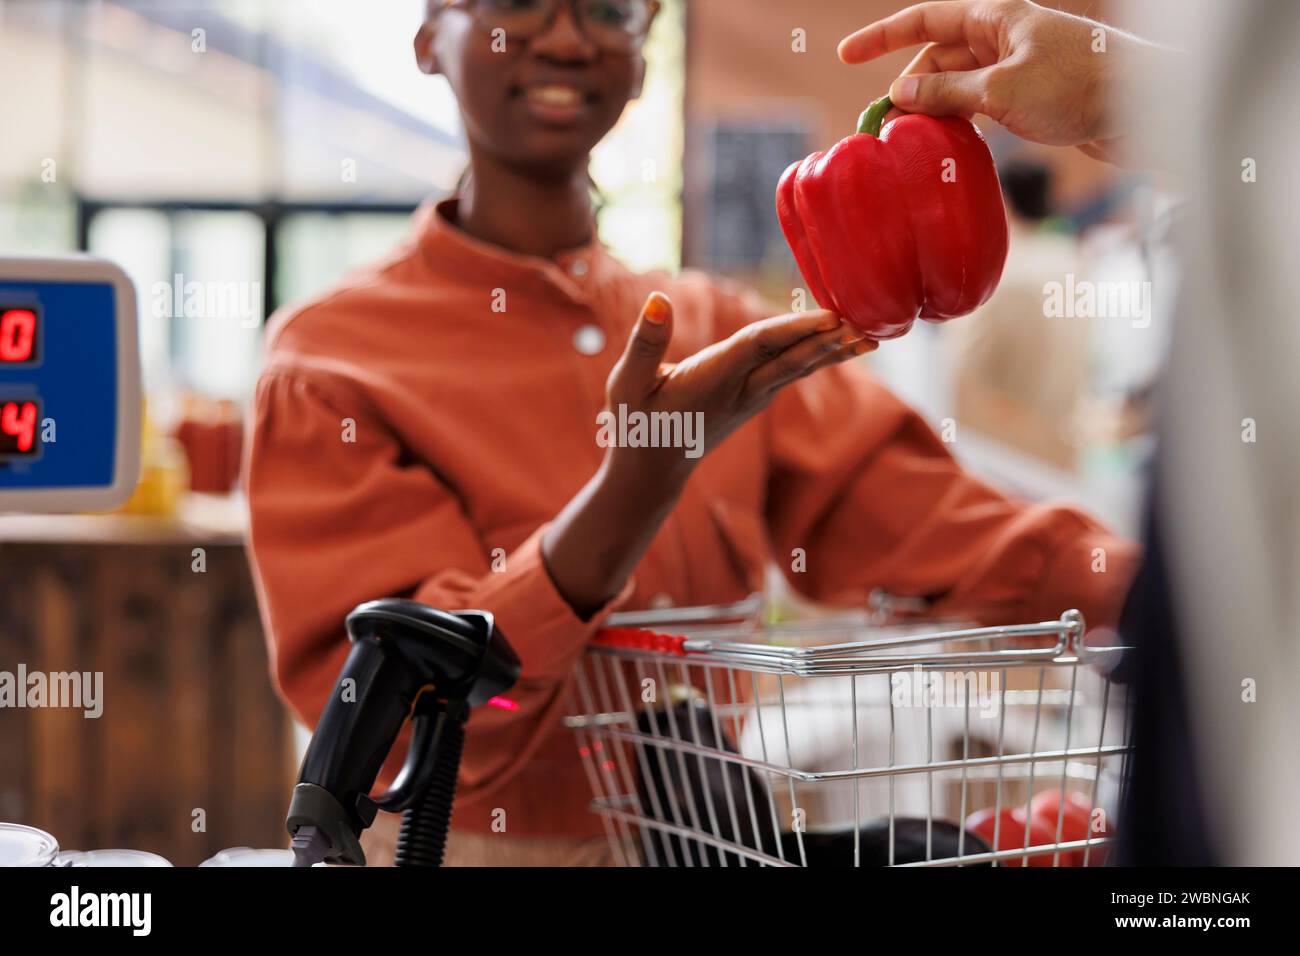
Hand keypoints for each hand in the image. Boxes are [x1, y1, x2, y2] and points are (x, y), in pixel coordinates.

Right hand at [541, 291, 875, 617]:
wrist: (652, 471)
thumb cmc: (636, 424)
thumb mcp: (626, 384)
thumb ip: (646, 343)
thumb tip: (658, 300)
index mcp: (712, 381)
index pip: (758, 346)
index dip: (794, 330)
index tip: (830, 316)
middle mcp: (739, 391)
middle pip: (791, 360)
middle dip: (829, 342)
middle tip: (868, 324)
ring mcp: (751, 398)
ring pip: (797, 368)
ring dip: (833, 351)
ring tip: (870, 335)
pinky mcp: (754, 399)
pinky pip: (792, 372)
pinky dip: (818, 356)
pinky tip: (842, 345)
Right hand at [839, 0, 1160, 160]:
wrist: (1145, 107)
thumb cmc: (1079, 86)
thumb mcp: (1001, 91)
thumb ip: (947, 94)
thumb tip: (900, 96)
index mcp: (996, 18)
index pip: (925, 19)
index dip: (881, 37)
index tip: (844, 58)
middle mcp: (1004, 38)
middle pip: (938, 59)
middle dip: (909, 89)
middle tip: (885, 127)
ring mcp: (1018, 69)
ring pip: (959, 88)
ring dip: (935, 113)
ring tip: (915, 144)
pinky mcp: (1032, 99)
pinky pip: (982, 109)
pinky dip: (962, 126)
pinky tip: (951, 150)